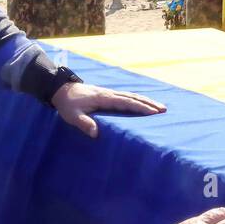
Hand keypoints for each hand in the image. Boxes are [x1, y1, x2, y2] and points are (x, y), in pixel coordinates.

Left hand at [49, 81, 165, 137]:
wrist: (61, 90)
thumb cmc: (67, 104)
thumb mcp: (72, 115)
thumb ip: (84, 123)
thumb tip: (95, 133)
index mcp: (104, 98)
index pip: (126, 102)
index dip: (140, 107)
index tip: (154, 111)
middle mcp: (110, 94)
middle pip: (133, 97)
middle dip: (149, 103)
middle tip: (163, 109)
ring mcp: (109, 93)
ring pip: (131, 95)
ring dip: (145, 100)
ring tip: (159, 106)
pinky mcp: (108, 95)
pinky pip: (126, 96)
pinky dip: (137, 99)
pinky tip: (143, 103)